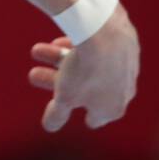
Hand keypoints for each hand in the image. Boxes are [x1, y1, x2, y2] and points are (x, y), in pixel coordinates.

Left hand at [29, 3, 139, 130]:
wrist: (105, 33)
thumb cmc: (85, 71)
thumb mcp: (65, 97)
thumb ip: (57, 114)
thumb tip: (50, 127)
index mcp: (113, 108)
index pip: (96, 118)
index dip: (76, 114)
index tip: (64, 108)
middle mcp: (124, 89)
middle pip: (85, 88)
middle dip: (56, 81)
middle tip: (33, 74)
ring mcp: (126, 66)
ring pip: (87, 65)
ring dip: (58, 60)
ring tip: (35, 51)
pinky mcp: (124, 44)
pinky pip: (98, 48)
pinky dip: (78, 47)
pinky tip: (57, 41)